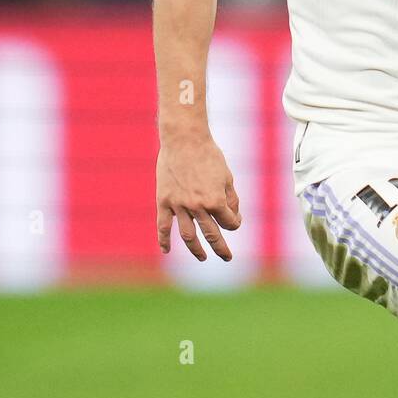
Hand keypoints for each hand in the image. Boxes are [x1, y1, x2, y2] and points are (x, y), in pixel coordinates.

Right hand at [156, 136, 240, 260]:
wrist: (184, 140)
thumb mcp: (227, 177)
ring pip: (188, 236)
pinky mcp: (164, 201)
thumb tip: (232, 217)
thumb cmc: (209, 156)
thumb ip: (231, 199)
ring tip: (203, 257)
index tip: (233, 219)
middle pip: (212, 235)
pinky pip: (163, 226)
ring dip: (196, 250)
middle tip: (227, 257)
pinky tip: (166, 251)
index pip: (229, 222)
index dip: (234, 222)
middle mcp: (198, 207)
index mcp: (216, 201)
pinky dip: (164, 240)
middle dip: (221, 248)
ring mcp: (179, 206)